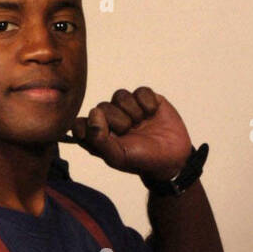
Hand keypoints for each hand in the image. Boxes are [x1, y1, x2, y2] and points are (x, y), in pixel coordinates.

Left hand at [60, 86, 192, 179]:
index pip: (80, 123)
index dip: (88, 125)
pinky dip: (147, 102)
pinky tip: (153, 113)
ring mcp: (128, 109)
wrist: (172, 159)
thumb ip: (99, 139)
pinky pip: (140, 91)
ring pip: (120, 95)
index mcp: (98, 136)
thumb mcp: (117, 156)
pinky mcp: (146, 100)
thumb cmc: (141, 160)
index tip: (102, 133)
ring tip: (142, 124)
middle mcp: (110, 121)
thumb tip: (93, 113)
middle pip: (102, 106)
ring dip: (132, 111)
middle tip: (130, 132)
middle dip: (118, 120)